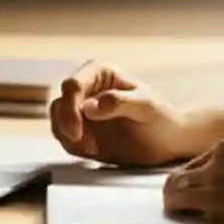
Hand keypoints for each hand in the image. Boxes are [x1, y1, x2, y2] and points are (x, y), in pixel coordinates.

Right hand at [47, 60, 191, 165]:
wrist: (167, 141)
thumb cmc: (161, 118)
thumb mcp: (145, 107)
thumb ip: (119, 103)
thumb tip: (88, 107)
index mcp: (99, 72)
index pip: (72, 86)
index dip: (69, 108)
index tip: (77, 132)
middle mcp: (86, 88)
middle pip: (58, 103)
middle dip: (66, 125)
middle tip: (84, 145)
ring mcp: (80, 110)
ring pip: (56, 121)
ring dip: (68, 138)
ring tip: (93, 148)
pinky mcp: (80, 130)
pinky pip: (63, 138)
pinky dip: (73, 147)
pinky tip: (94, 151)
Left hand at [162, 132, 223, 223]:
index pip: (204, 159)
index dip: (197, 176)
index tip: (195, 186)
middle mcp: (220, 153)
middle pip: (187, 169)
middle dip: (180, 184)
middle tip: (174, 197)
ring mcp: (215, 174)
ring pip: (178, 183)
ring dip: (173, 195)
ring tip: (171, 205)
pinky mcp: (213, 197)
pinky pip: (181, 200)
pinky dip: (174, 205)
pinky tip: (175, 211)